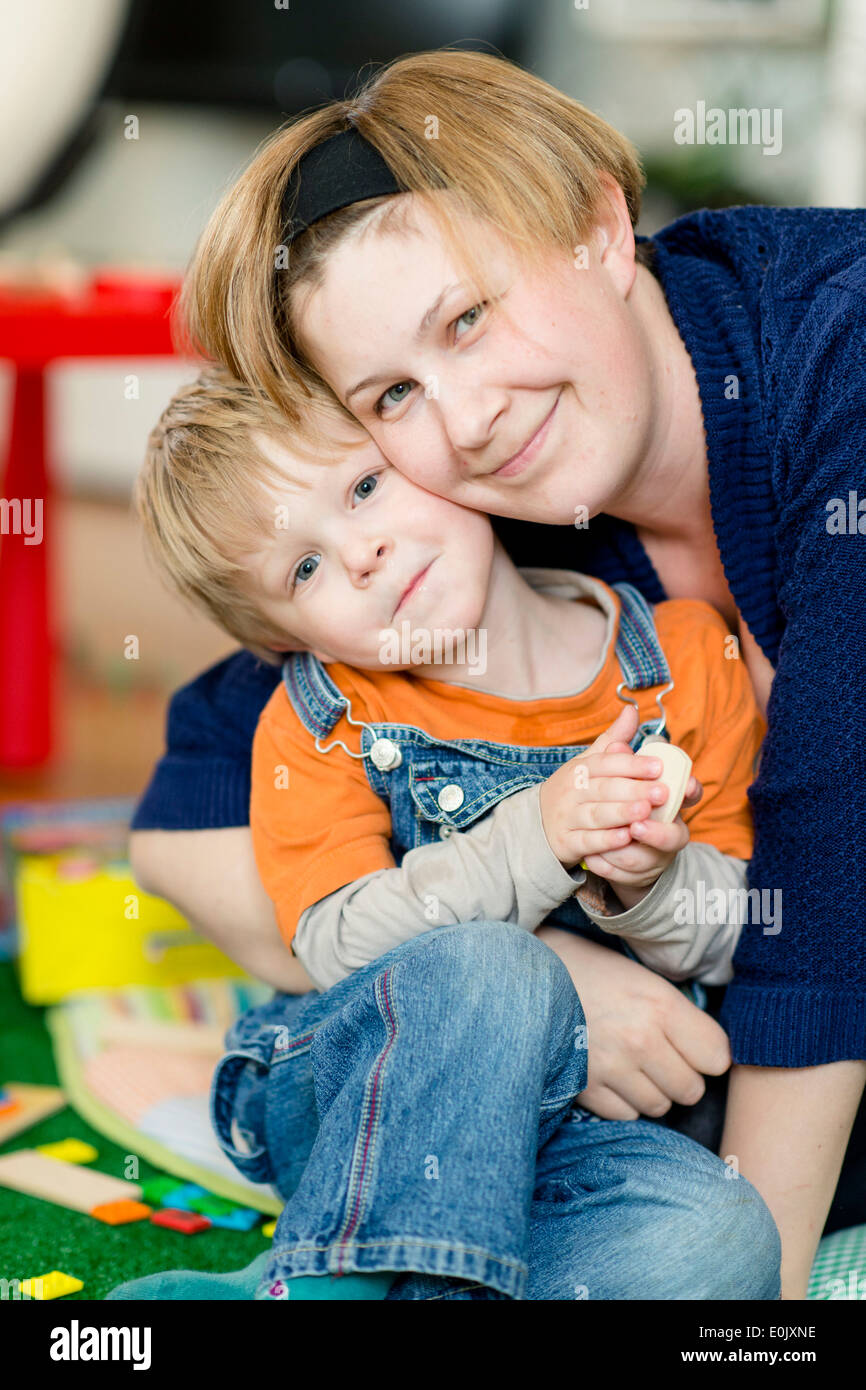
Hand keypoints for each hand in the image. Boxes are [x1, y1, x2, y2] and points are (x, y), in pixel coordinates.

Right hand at [535, 925, 730, 1118]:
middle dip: (680, 1075)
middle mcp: (640, 1040)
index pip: (717, 1057)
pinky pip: (626, 1114)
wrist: (528, 976)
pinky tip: (609, 1074)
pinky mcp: (585, 1087)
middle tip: (659, 1055)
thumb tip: (714, 1055)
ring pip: (660, 1106)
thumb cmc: (592, 973)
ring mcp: (612, 1067)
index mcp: (660, 1005)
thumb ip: (679, 1015)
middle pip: (692, 1089)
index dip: (706, 1053)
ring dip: (651, 1090)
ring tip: (631, 1063)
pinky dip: (622, 1100)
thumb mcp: (642, 979)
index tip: (691, 1045)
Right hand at [539, 705, 668, 868]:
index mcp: (581, 769)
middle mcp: (572, 791)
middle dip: (633, 790)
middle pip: (604, 789)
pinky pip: (587, 842)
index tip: (659, 766)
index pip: (606, 763)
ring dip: (621, 813)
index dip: (632, 765)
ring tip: (645, 812)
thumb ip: (613, 738)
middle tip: (662, 792)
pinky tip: (625, 838)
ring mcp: (568, 817)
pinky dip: (605, 841)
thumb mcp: (588, 762)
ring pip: (596, 815)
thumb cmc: (573, 789)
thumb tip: (632, 709)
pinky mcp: (566, 842)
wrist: (536, 822)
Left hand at [581, 732, 700, 903]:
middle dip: (655, 831)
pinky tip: (594, 858)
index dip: (689, 792)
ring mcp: (655, 857)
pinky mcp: (638, 876)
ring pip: (648, 859)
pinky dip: (609, 867)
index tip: (685, 786)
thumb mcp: (620, 773)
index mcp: (670, 805)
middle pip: (674, 836)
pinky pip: (625, 875)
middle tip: (636, 824)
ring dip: (627, 853)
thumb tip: (628, 713)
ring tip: (610, 843)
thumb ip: (624, 748)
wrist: (613, 844)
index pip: (689, 797)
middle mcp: (669, 832)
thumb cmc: (623, 800)